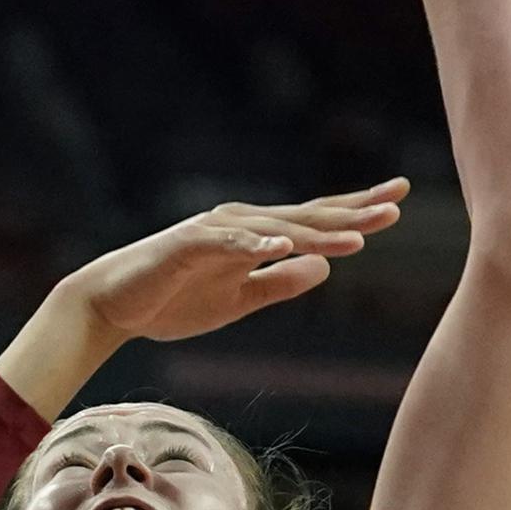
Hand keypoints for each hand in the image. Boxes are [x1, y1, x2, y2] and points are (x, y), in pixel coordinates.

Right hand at [56, 181, 407, 342]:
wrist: (113, 305)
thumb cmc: (173, 299)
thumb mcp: (239, 300)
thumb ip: (279, 283)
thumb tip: (325, 267)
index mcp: (256, 237)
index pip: (314, 222)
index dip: (355, 213)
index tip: (397, 204)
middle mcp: (241, 224)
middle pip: (305, 216)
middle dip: (351, 212)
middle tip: (396, 205)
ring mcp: (214, 232)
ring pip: (275, 228)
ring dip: (316, 232)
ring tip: (358, 238)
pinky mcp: (187, 245)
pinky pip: (227, 243)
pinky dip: (255, 243)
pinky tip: (284, 245)